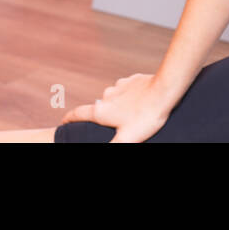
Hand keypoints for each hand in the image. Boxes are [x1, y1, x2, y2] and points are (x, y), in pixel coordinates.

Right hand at [60, 73, 174, 142]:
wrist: (164, 90)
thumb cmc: (145, 117)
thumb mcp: (127, 140)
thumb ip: (112, 147)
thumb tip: (100, 149)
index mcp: (102, 111)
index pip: (78, 114)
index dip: (69, 119)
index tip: (64, 122)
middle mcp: (107, 96)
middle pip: (98, 106)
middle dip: (101, 115)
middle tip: (108, 124)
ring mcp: (120, 86)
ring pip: (113, 97)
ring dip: (116, 104)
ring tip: (128, 114)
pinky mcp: (133, 80)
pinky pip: (126, 89)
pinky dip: (129, 95)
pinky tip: (139, 100)